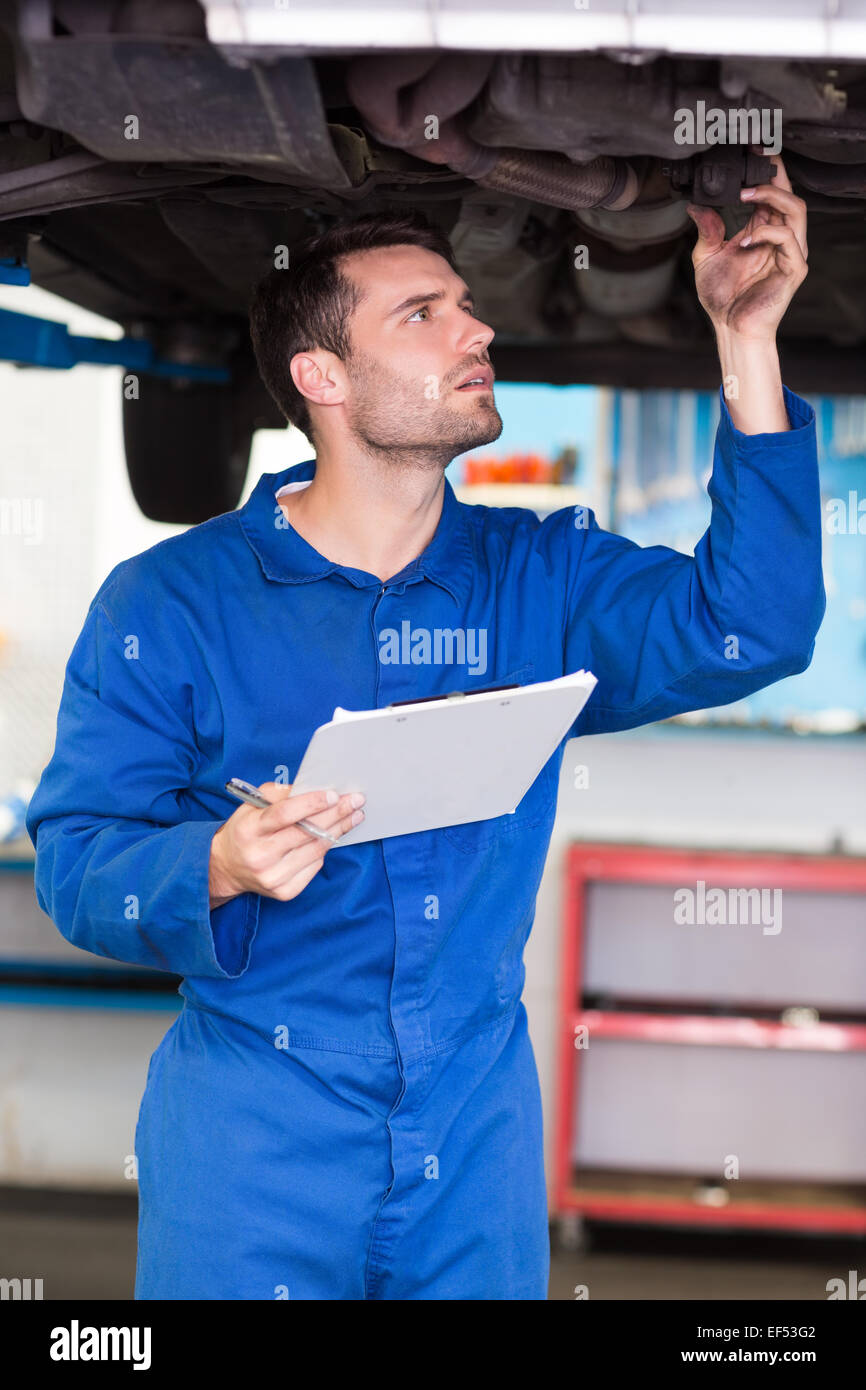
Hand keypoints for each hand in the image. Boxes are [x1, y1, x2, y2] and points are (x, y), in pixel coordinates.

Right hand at [209, 782, 364, 905]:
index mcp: (248, 829)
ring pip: (315, 850)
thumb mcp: (251, 806)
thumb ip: (278, 794)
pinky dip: (324, 849)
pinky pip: (314, 866)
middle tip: (356, 801)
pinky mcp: (284, 891)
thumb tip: (312, 788)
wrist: (227, 868)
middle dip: (335, 814)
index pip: (283, 814)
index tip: (334, 794)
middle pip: (305, 832)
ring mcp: (273, 876)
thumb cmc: (245, 831)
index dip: (311, 803)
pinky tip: (333, 837)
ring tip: (354, 816)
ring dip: (339, 831)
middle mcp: (259, 855)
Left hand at [686, 154, 807, 339]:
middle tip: (752, 158)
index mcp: (763, 229)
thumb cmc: (723, 297)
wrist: (730, 328)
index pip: (772, 190)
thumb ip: (706, 230)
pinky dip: (766, 233)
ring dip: (771, 196)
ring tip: (744, 194)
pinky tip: (745, 240)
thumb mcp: (706, 257)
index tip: (750, 146)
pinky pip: (788, 238)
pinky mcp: (793, 268)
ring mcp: (791, 251)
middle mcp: (781, 236)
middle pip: (788, 192)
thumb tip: (695, 204)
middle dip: (773, 171)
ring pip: (796, 209)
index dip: (766, 167)